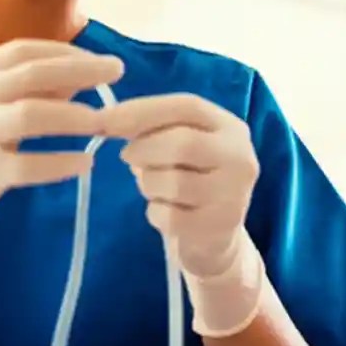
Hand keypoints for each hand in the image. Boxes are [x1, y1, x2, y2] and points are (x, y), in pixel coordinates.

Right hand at [0, 39, 123, 314]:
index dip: (65, 53)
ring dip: (76, 116)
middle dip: (82, 71)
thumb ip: (17, 93)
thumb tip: (75, 81)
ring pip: (34, 114)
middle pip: (34, 74)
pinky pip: (30, 165)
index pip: (22, 52)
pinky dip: (62, 163)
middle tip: (117, 73)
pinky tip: (85, 163)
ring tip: (106, 122)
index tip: (98, 61)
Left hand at [103, 93, 266, 336]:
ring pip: (172, 181)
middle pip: (182, 143)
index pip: (187, 106)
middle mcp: (240, 158)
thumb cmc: (189, 179)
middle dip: (143, 148)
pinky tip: (163, 211)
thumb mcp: (179, 146)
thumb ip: (152, 129)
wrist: (215, 239)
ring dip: (147, 182)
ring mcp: (233, 195)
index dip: (142, 109)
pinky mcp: (219, 228)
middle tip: (126, 156)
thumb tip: (106, 120)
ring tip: (152, 185)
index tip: (104, 118)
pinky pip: (169, 216)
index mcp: (230, 128)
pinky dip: (154, 212)